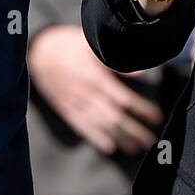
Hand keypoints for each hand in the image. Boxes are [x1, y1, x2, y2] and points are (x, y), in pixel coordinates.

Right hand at [27, 25, 164, 154]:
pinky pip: (82, 127)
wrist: (38, 51)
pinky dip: (96, 138)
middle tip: (152, 142)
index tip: (157, 119)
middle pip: (115, 118)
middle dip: (134, 131)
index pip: (124, 99)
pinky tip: (109, 148)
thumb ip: (116, 61)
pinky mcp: (66, 109)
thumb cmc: (69, 44)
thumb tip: (140, 73)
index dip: (142, 110)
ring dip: (120, 138)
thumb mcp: (93, 46)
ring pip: (101, 126)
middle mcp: (87, 95)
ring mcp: (75, 104)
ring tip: (137, 149)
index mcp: (96, 79)